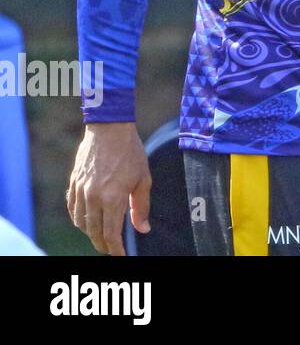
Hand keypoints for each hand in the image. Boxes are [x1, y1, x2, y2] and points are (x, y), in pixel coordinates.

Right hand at [67, 122, 151, 254]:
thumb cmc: (131, 153)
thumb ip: (141, 207)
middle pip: (94, 232)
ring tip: (101, 235)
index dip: (115, 249)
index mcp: (112, 198)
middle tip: (112, 249)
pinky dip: (79, 219)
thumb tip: (143, 229)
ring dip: (90, 233)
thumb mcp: (143, 180)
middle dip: (103, 245)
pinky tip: (87, 220)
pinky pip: (72, 209)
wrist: (109, 129)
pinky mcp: (73, 183)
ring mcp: (80, 191)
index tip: (121, 256)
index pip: (111, 234)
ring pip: (81, 223)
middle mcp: (93, 197)